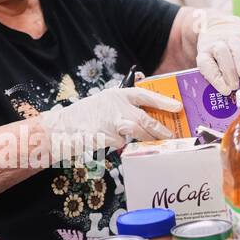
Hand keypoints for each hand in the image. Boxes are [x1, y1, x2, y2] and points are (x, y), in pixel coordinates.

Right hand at [39, 86, 181, 156]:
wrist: (61, 127)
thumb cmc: (85, 115)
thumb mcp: (105, 102)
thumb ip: (123, 106)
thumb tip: (148, 116)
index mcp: (117, 95)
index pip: (144, 95)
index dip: (162, 101)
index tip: (177, 107)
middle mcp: (114, 106)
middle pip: (143, 119)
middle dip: (159, 129)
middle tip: (170, 135)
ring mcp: (109, 122)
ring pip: (134, 133)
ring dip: (144, 140)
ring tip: (150, 144)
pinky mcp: (103, 138)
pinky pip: (119, 144)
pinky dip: (119, 145)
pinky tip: (110, 141)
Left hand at [194, 12, 239, 95]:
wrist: (216, 27)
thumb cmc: (215, 54)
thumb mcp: (211, 63)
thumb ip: (218, 76)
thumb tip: (229, 95)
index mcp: (205, 53)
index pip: (206, 65)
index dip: (215, 79)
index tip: (225, 91)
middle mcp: (216, 42)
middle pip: (221, 54)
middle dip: (229, 71)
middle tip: (235, 86)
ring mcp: (230, 35)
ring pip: (235, 45)